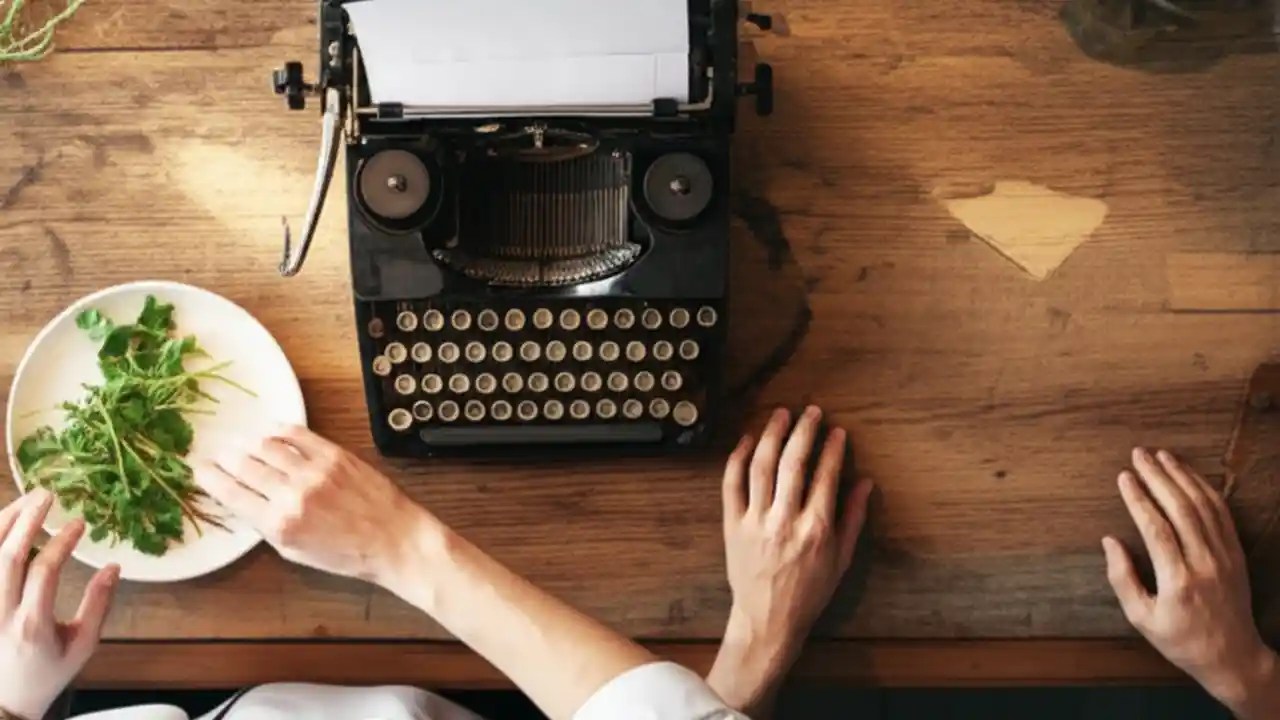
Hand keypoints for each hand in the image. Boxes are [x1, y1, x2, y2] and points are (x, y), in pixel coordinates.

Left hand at [0, 490, 118, 719]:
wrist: (3, 701)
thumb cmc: (45, 674)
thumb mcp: (82, 647)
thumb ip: (98, 606)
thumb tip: (113, 567)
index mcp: (32, 625)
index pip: (44, 572)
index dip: (61, 542)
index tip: (80, 524)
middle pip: (7, 556)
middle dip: (26, 520)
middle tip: (46, 495)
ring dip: (4, 523)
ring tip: (24, 500)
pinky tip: (2, 523)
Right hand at [195, 425, 427, 585]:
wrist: (394, 540)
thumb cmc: (348, 555)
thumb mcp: (297, 551)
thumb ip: (269, 525)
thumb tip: (247, 501)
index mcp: (278, 523)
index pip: (230, 494)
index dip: (210, 479)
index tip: (199, 469)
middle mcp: (292, 494)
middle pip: (244, 465)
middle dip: (225, 458)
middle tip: (218, 453)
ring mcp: (314, 471)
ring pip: (266, 446)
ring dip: (248, 443)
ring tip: (241, 443)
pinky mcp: (335, 454)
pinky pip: (298, 434)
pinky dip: (279, 431)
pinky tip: (271, 431)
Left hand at [708, 406, 872, 715]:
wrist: (768, 619)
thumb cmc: (809, 592)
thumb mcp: (841, 559)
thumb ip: (853, 518)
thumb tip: (866, 483)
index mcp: (816, 529)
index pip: (826, 476)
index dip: (833, 449)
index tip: (838, 432)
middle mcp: (785, 521)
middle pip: (793, 463)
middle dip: (804, 432)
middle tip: (811, 412)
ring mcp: (756, 522)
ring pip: (761, 467)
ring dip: (772, 435)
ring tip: (781, 414)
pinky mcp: (732, 525)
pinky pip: (731, 483)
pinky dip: (739, 458)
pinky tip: (748, 439)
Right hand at [1105, 448, 1278, 717]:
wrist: (1232, 655)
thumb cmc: (1180, 640)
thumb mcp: (1141, 618)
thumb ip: (1123, 578)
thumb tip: (1109, 540)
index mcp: (1178, 581)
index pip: (1156, 529)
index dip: (1138, 499)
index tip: (1124, 477)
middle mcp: (1205, 564)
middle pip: (1180, 509)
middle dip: (1157, 477)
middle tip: (1138, 454)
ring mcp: (1225, 557)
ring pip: (1203, 506)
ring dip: (1181, 476)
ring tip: (1161, 455)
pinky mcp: (1236, 554)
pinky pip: (1221, 514)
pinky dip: (1204, 489)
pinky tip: (1189, 475)